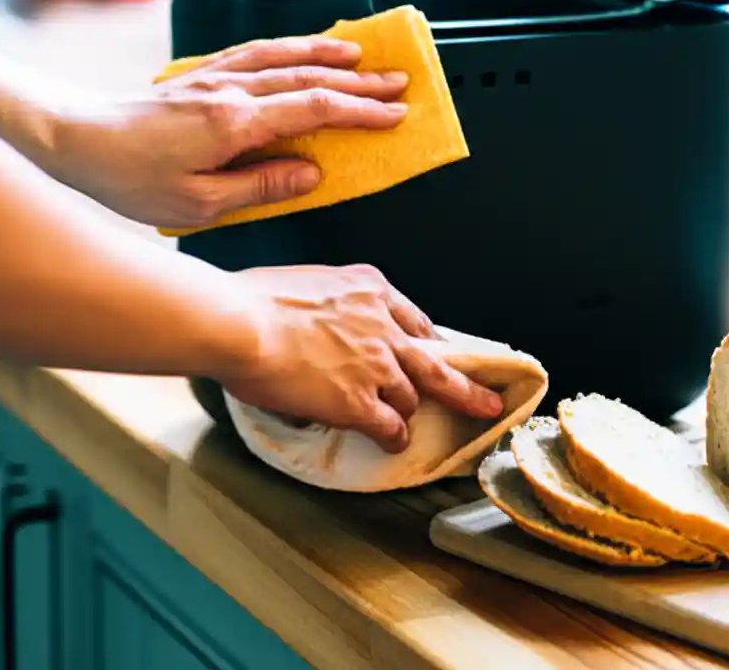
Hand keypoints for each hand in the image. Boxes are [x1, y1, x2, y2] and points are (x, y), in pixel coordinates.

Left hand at [45, 36, 408, 227]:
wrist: (71, 138)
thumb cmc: (129, 179)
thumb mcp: (199, 205)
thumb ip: (261, 187)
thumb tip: (312, 173)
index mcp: (235, 124)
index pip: (314, 110)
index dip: (359, 112)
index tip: (395, 116)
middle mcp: (230, 90)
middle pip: (309, 78)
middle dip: (359, 81)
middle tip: (400, 85)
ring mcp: (214, 76)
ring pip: (284, 56)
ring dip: (328, 55)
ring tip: (363, 56)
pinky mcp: (198, 75)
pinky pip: (254, 52)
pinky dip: (288, 48)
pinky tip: (302, 50)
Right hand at [216, 264, 505, 452]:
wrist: (238, 322)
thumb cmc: (252, 299)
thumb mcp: (307, 283)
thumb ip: (328, 304)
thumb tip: (315, 324)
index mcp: (370, 288)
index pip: (414, 320)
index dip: (426, 343)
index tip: (434, 353)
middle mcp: (383, 326)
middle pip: (436, 362)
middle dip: (465, 387)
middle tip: (489, 401)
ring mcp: (376, 366)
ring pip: (411, 397)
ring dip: (407, 413)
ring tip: (403, 429)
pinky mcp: (360, 402)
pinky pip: (391, 426)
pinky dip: (394, 438)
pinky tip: (393, 445)